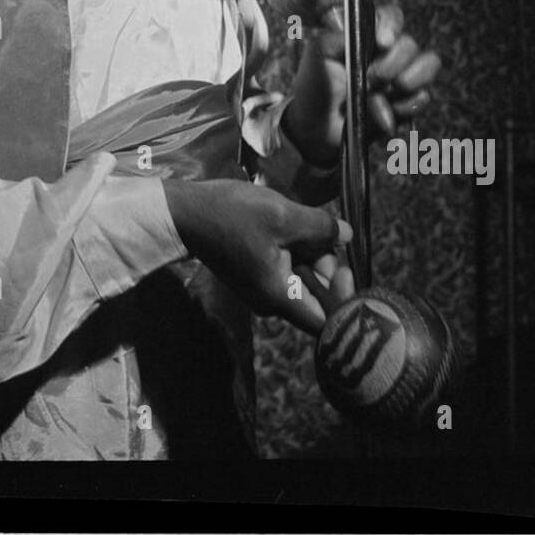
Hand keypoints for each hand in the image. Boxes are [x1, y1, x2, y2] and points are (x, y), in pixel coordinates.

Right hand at [163, 178, 351, 334]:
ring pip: (304, 279)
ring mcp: (264, 289)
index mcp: (279, 296)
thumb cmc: (232, 215)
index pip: (327, 322)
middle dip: (327, 265)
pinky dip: (296, 250)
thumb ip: (321, 228)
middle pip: (318, 296)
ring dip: (311, 252)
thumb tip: (348, 236)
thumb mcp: (283, 215)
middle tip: (322, 232)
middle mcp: (272, 302)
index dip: (345, 301)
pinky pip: (289, 269)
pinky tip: (288, 225)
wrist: (187, 212)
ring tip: (299, 222)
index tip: (343, 266)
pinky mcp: (258, 275)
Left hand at [281, 2, 441, 170]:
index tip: (383, 42)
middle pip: (410, 45)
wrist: (316, 128)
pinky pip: (421, 99)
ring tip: (380, 96)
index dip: (392, 25)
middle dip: (392, 64)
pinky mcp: (407, 104)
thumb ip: (337, 35)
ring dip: (405, 83)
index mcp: (367, 35)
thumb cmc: (315, 86)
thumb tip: (362, 32)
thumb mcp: (317, 54)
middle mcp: (387, 53)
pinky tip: (384, 114)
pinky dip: (404, 107)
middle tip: (371, 79)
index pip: (391, 17)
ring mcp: (400, 78)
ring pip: (427, 66)